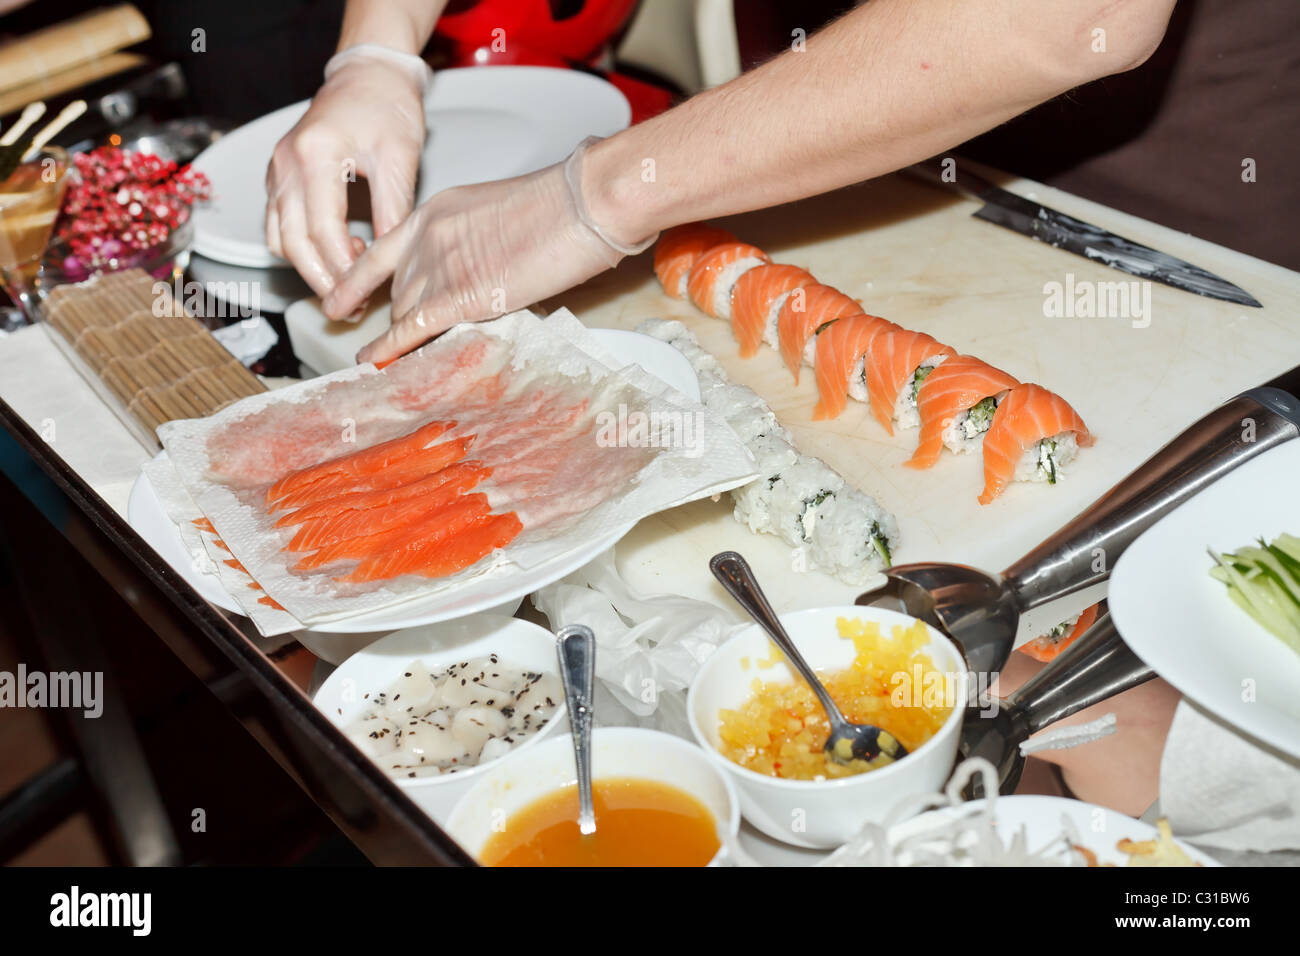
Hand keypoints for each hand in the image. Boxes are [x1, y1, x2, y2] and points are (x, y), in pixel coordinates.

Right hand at [265, 48, 427, 297]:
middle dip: (323, 280)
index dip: (345, 269)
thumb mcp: (400, 158)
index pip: (323, 231)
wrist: (368, 73)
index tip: (369, 292)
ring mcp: (277, 168)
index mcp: (315, 154)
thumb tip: (391, 260)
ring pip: (280, 238)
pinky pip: (279, 223)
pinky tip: (335, 254)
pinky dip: (300, 247)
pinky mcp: (280, 174)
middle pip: (293, 242)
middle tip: (355, 305)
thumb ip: (393, 210)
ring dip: (310, 268)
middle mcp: (286, 163)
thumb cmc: (387, 106)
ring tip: (349, 283)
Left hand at [323, 142, 653, 364]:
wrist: (584, 204)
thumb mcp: (504, 219)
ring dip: (396, 339)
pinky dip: (387, 350)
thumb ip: (479, 247)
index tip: (344, 297)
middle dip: (394, 316)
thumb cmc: (566, 206)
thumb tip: (484, 275)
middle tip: (391, 342)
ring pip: (400, 312)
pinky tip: (373, 364)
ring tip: (387, 363)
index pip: (386, 253)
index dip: (362, 281)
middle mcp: (427, 236)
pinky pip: (409, 329)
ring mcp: (439, 266)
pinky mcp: (457, 296)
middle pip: (394, 288)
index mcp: (438, 212)